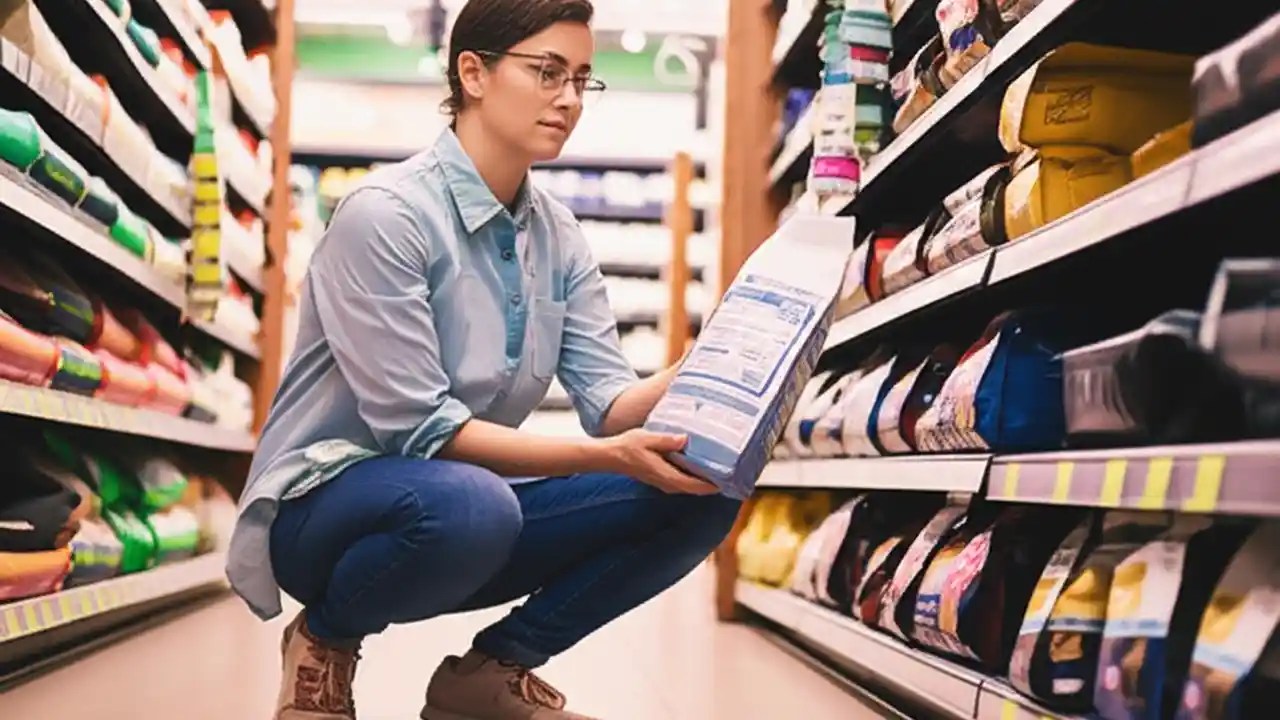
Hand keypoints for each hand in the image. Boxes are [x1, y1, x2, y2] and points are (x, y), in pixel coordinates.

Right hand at [600, 429, 717, 494]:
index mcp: (666, 475)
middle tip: (730, 474)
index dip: (712, 485)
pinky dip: (694, 478)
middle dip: (713, 484)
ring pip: (690, 487)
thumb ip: (666, 440)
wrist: (611, 456)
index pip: (694, 485)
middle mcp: (667, 483)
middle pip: (696, 489)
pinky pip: (683, 482)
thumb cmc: (628, 447)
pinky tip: (700, 467)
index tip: (728, 481)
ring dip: (704, 482)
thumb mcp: (647, 438)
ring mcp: (664, 483)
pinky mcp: (662, 479)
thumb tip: (684, 439)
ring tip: (719, 471)